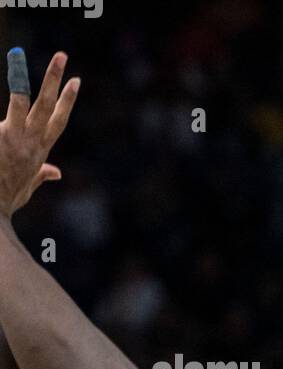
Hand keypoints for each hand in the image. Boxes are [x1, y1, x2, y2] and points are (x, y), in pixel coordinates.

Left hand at [0, 49, 78, 219]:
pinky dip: (8, 94)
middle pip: (47, 106)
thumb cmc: (7, 200)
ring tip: (20, 55)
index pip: (58, 120)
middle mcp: (31, 142)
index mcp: (40, 151)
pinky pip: (3, 117)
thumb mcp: (29, 187)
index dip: (67, 100)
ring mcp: (14, 139)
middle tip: (62, 56)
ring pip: (24, 103)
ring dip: (25, 78)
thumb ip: (42, 175)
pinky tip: (7, 72)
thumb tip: (56, 172)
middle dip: (54, 80)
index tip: (75, 80)